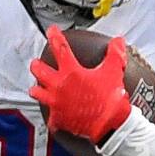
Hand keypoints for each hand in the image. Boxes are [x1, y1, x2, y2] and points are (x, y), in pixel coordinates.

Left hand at [29, 26, 130, 143]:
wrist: (109, 124)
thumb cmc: (110, 99)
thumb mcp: (114, 71)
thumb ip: (115, 54)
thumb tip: (118, 41)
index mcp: (71, 72)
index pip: (60, 48)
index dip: (54, 37)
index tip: (51, 31)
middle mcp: (59, 86)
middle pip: (40, 71)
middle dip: (37, 65)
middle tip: (36, 63)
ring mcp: (56, 103)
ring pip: (37, 93)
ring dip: (37, 89)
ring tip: (36, 87)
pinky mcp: (58, 118)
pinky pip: (50, 117)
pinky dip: (52, 116)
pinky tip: (53, 115)